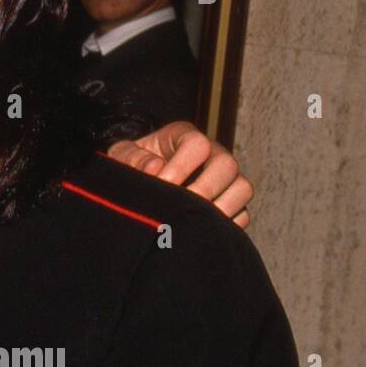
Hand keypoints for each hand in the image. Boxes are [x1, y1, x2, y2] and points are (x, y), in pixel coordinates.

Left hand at [106, 121, 252, 227]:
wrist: (142, 181)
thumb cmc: (132, 164)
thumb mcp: (123, 155)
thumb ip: (132, 158)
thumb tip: (155, 169)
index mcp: (185, 136)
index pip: (198, 144)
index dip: (181, 166)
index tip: (162, 184)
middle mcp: (213, 154)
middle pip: (228, 165)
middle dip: (203, 190)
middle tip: (179, 208)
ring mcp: (226, 179)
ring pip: (242, 189)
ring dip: (218, 209)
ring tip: (190, 222)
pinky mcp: (232, 203)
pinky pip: (242, 214)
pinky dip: (224, 226)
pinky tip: (198, 230)